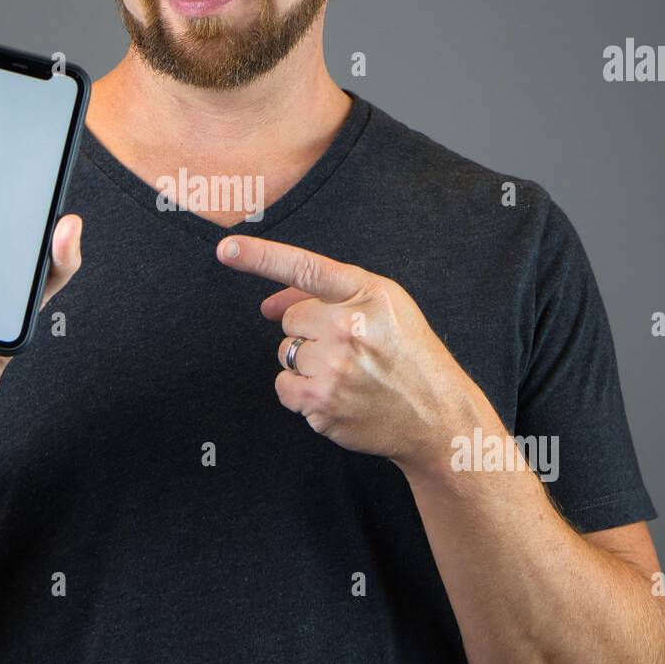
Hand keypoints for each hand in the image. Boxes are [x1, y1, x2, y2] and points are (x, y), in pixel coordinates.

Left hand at [216, 234, 484, 473]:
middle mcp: (349, 328)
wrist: (438, 416)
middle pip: (290, 321)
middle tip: (349, 349)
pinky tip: (337, 394)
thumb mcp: (384, 308)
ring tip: (348, 374)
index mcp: (368, 295)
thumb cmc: (407, 354)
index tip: (226, 247)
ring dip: (307, 363)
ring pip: (286, 354)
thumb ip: (328, 296)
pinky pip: (284, 388)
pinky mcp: (322, 404)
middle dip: (310, 332)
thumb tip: (268, 306)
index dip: (260, 256)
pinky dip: (302, 392)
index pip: (305, 268)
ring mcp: (334, 369)